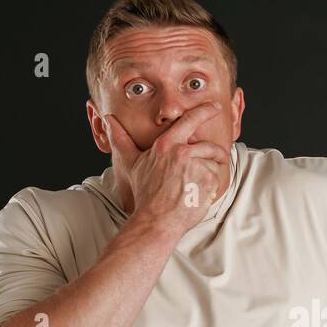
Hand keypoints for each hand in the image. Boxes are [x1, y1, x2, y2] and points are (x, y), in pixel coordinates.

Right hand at [101, 100, 228, 235]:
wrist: (157, 220)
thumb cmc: (144, 193)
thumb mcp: (131, 163)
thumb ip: (121, 139)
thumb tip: (108, 119)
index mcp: (166, 145)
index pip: (190, 120)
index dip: (205, 111)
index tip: (215, 106)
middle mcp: (182, 152)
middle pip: (210, 146)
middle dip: (215, 155)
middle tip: (208, 168)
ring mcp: (197, 166)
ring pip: (215, 163)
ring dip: (211, 173)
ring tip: (196, 186)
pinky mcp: (208, 181)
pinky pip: (218, 178)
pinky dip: (212, 186)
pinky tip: (198, 194)